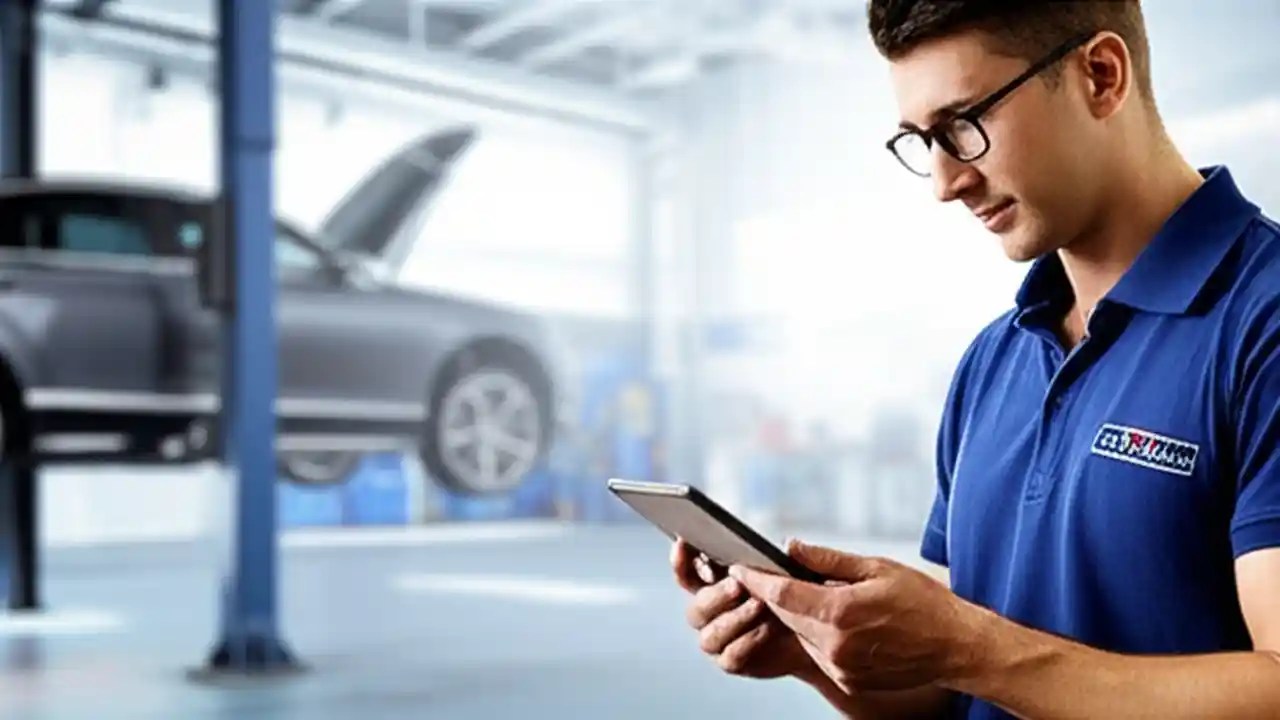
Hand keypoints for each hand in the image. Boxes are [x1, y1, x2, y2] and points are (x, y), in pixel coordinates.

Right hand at [671, 538, 814, 679]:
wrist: (813, 634)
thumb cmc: (797, 596)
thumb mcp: (795, 571)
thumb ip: (788, 558)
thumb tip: (787, 546)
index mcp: (714, 583)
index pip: (687, 572)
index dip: (681, 559)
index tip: (683, 543)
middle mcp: (711, 612)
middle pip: (697, 607)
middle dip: (716, 595)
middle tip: (739, 584)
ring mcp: (719, 638)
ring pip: (709, 634)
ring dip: (734, 619)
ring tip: (760, 605)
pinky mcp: (732, 660)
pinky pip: (730, 655)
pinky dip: (748, 640)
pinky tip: (768, 628)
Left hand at [729, 540, 988, 694]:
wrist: (955, 646)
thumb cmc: (922, 602)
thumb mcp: (875, 568)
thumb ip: (827, 559)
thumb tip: (790, 547)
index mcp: (840, 613)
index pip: (781, 596)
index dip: (756, 580)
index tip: (739, 568)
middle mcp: (835, 645)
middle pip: (786, 617)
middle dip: (774, 596)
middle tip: (766, 575)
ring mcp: (840, 668)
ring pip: (801, 636)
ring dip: (798, 617)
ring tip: (811, 596)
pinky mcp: (848, 681)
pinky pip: (820, 654)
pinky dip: (818, 636)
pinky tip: (834, 621)